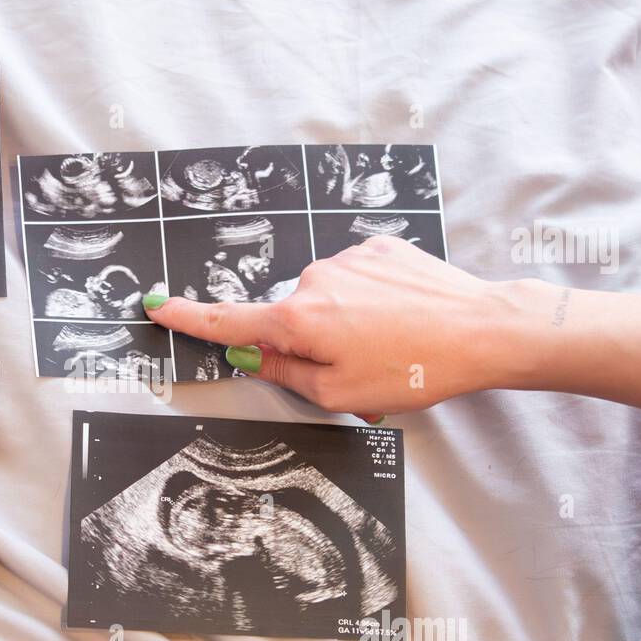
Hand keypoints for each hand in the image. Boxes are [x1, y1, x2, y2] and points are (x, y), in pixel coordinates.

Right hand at [144, 235, 530, 417]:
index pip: (228, 321)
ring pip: (324, 296)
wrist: (483, 329)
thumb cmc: (413, 371)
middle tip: (358, 366)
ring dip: (344, 320)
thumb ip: (285, 373)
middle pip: (288, 315)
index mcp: (298, 320)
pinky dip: (368, 299)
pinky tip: (401, 316)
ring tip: (391, 343)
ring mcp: (347, 258)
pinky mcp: (378, 246)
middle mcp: (314, 279)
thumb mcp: (339, 394)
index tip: (157, 307)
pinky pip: (354, 277)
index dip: (189, 317)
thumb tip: (251, 353)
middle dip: (309, 341)